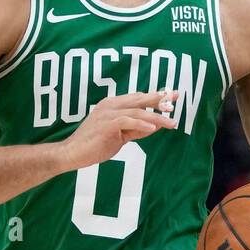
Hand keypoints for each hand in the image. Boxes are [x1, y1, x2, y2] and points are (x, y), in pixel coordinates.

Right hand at [60, 90, 178, 168]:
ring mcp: (108, 113)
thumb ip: (136, 129)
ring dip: (156, 117)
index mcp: (112, 104)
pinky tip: (154, 129)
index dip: (155, 96)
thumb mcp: (120, 136)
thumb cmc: (94, 145)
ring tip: (171, 122)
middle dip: (160, 99)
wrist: (73, 153)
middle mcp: (110, 105)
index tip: (172, 97)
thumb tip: (156, 126)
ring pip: (138, 111)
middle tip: (176, 100)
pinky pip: (128, 122)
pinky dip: (142, 125)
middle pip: (140, 99)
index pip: (138, 97)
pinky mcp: (107, 124)